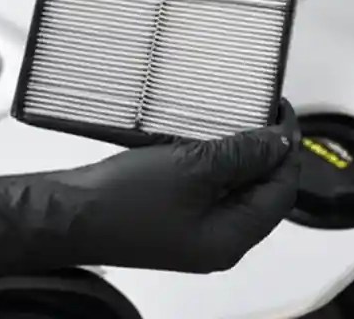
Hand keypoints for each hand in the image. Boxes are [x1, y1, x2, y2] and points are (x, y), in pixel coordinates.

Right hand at [0, 103, 300, 282]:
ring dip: (239, 154)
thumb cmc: (120, 203)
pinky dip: (214, 163)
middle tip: (262, 112)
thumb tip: (278, 142)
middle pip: (262, 192)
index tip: (282, 113)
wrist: (67, 215)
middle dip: (265, 151)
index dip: (286, 150)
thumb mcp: (193, 168)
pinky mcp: (174, 218)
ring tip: (237, 118)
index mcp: (231, 239)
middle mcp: (218, 240)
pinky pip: (209, 188)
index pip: (281, 191)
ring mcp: (195, 230)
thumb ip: (243, 155)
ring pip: (235, 188)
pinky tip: (206, 136)